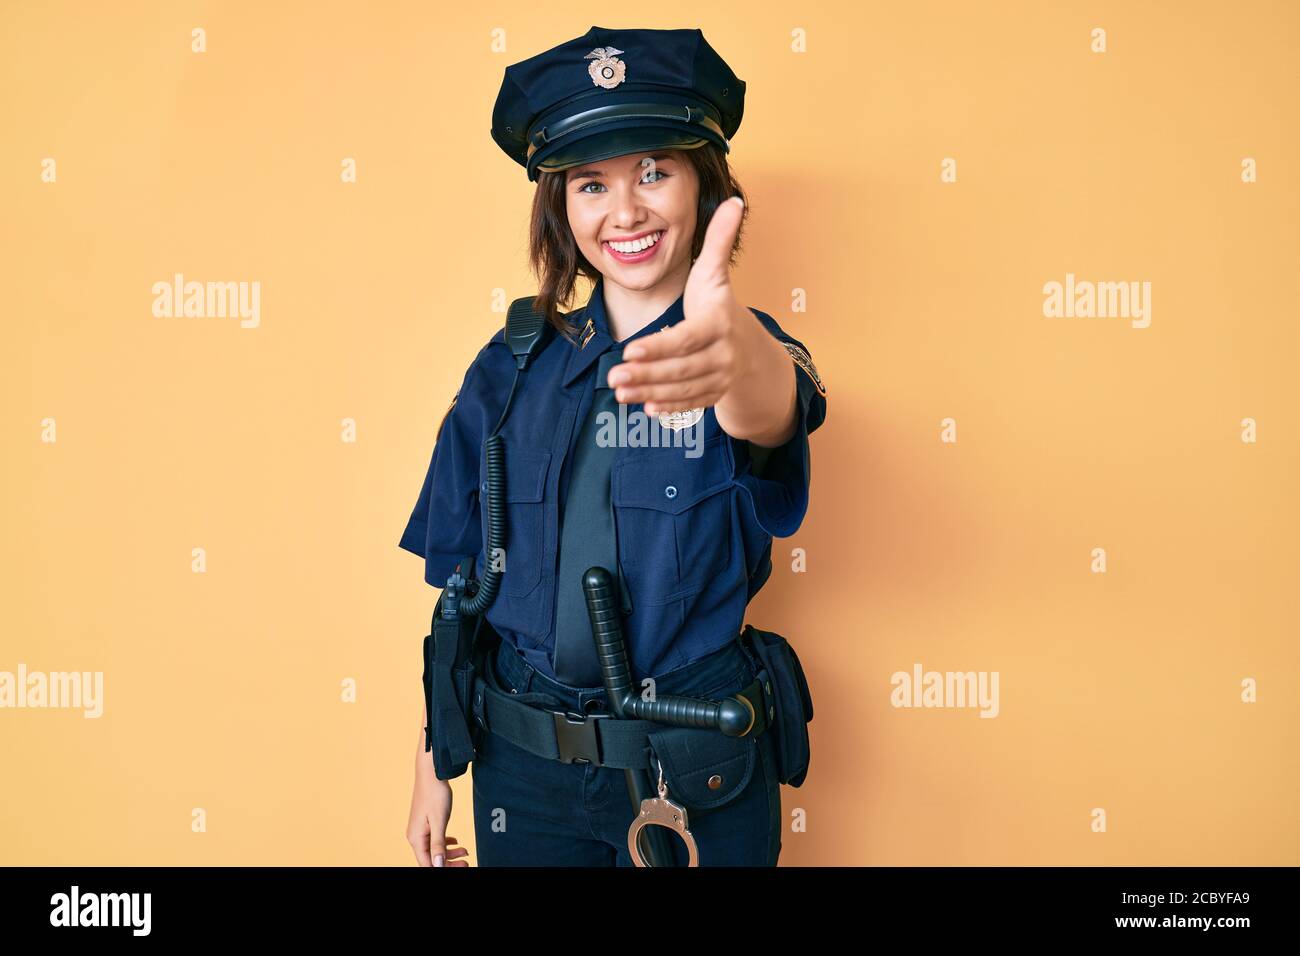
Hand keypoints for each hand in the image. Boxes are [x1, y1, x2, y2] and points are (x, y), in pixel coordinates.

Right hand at [408, 763, 470, 866]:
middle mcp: (415, 836)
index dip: (443, 868)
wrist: (432, 773)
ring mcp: (420, 829)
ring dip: (449, 853)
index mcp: (416, 838)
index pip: (427, 864)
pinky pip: (435, 839)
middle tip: (466, 862)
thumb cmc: (435, 795)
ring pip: (434, 849)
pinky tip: (456, 842)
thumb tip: (437, 865)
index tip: (462, 867)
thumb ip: (438, 844)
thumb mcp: (439, 821)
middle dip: (449, 863)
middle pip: (431, 859)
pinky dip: (446, 843)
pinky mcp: (426, 823)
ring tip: (465, 851)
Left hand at [608, 196, 751, 414]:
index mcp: (717, 324)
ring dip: (649, 392)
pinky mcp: (712, 395)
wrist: (749, 347)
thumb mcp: (717, 274)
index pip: (686, 339)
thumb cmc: (720, 306)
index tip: (630, 350)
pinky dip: (667, 406)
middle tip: (613, 377)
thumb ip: (720, 239)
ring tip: (619, 391)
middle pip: (681, 369)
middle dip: (646, 374)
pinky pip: (688, 404)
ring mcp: (718, 378)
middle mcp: (721, 355)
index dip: (659, 347)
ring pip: (682, 389)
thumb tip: (734, 200)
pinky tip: (643, 405)